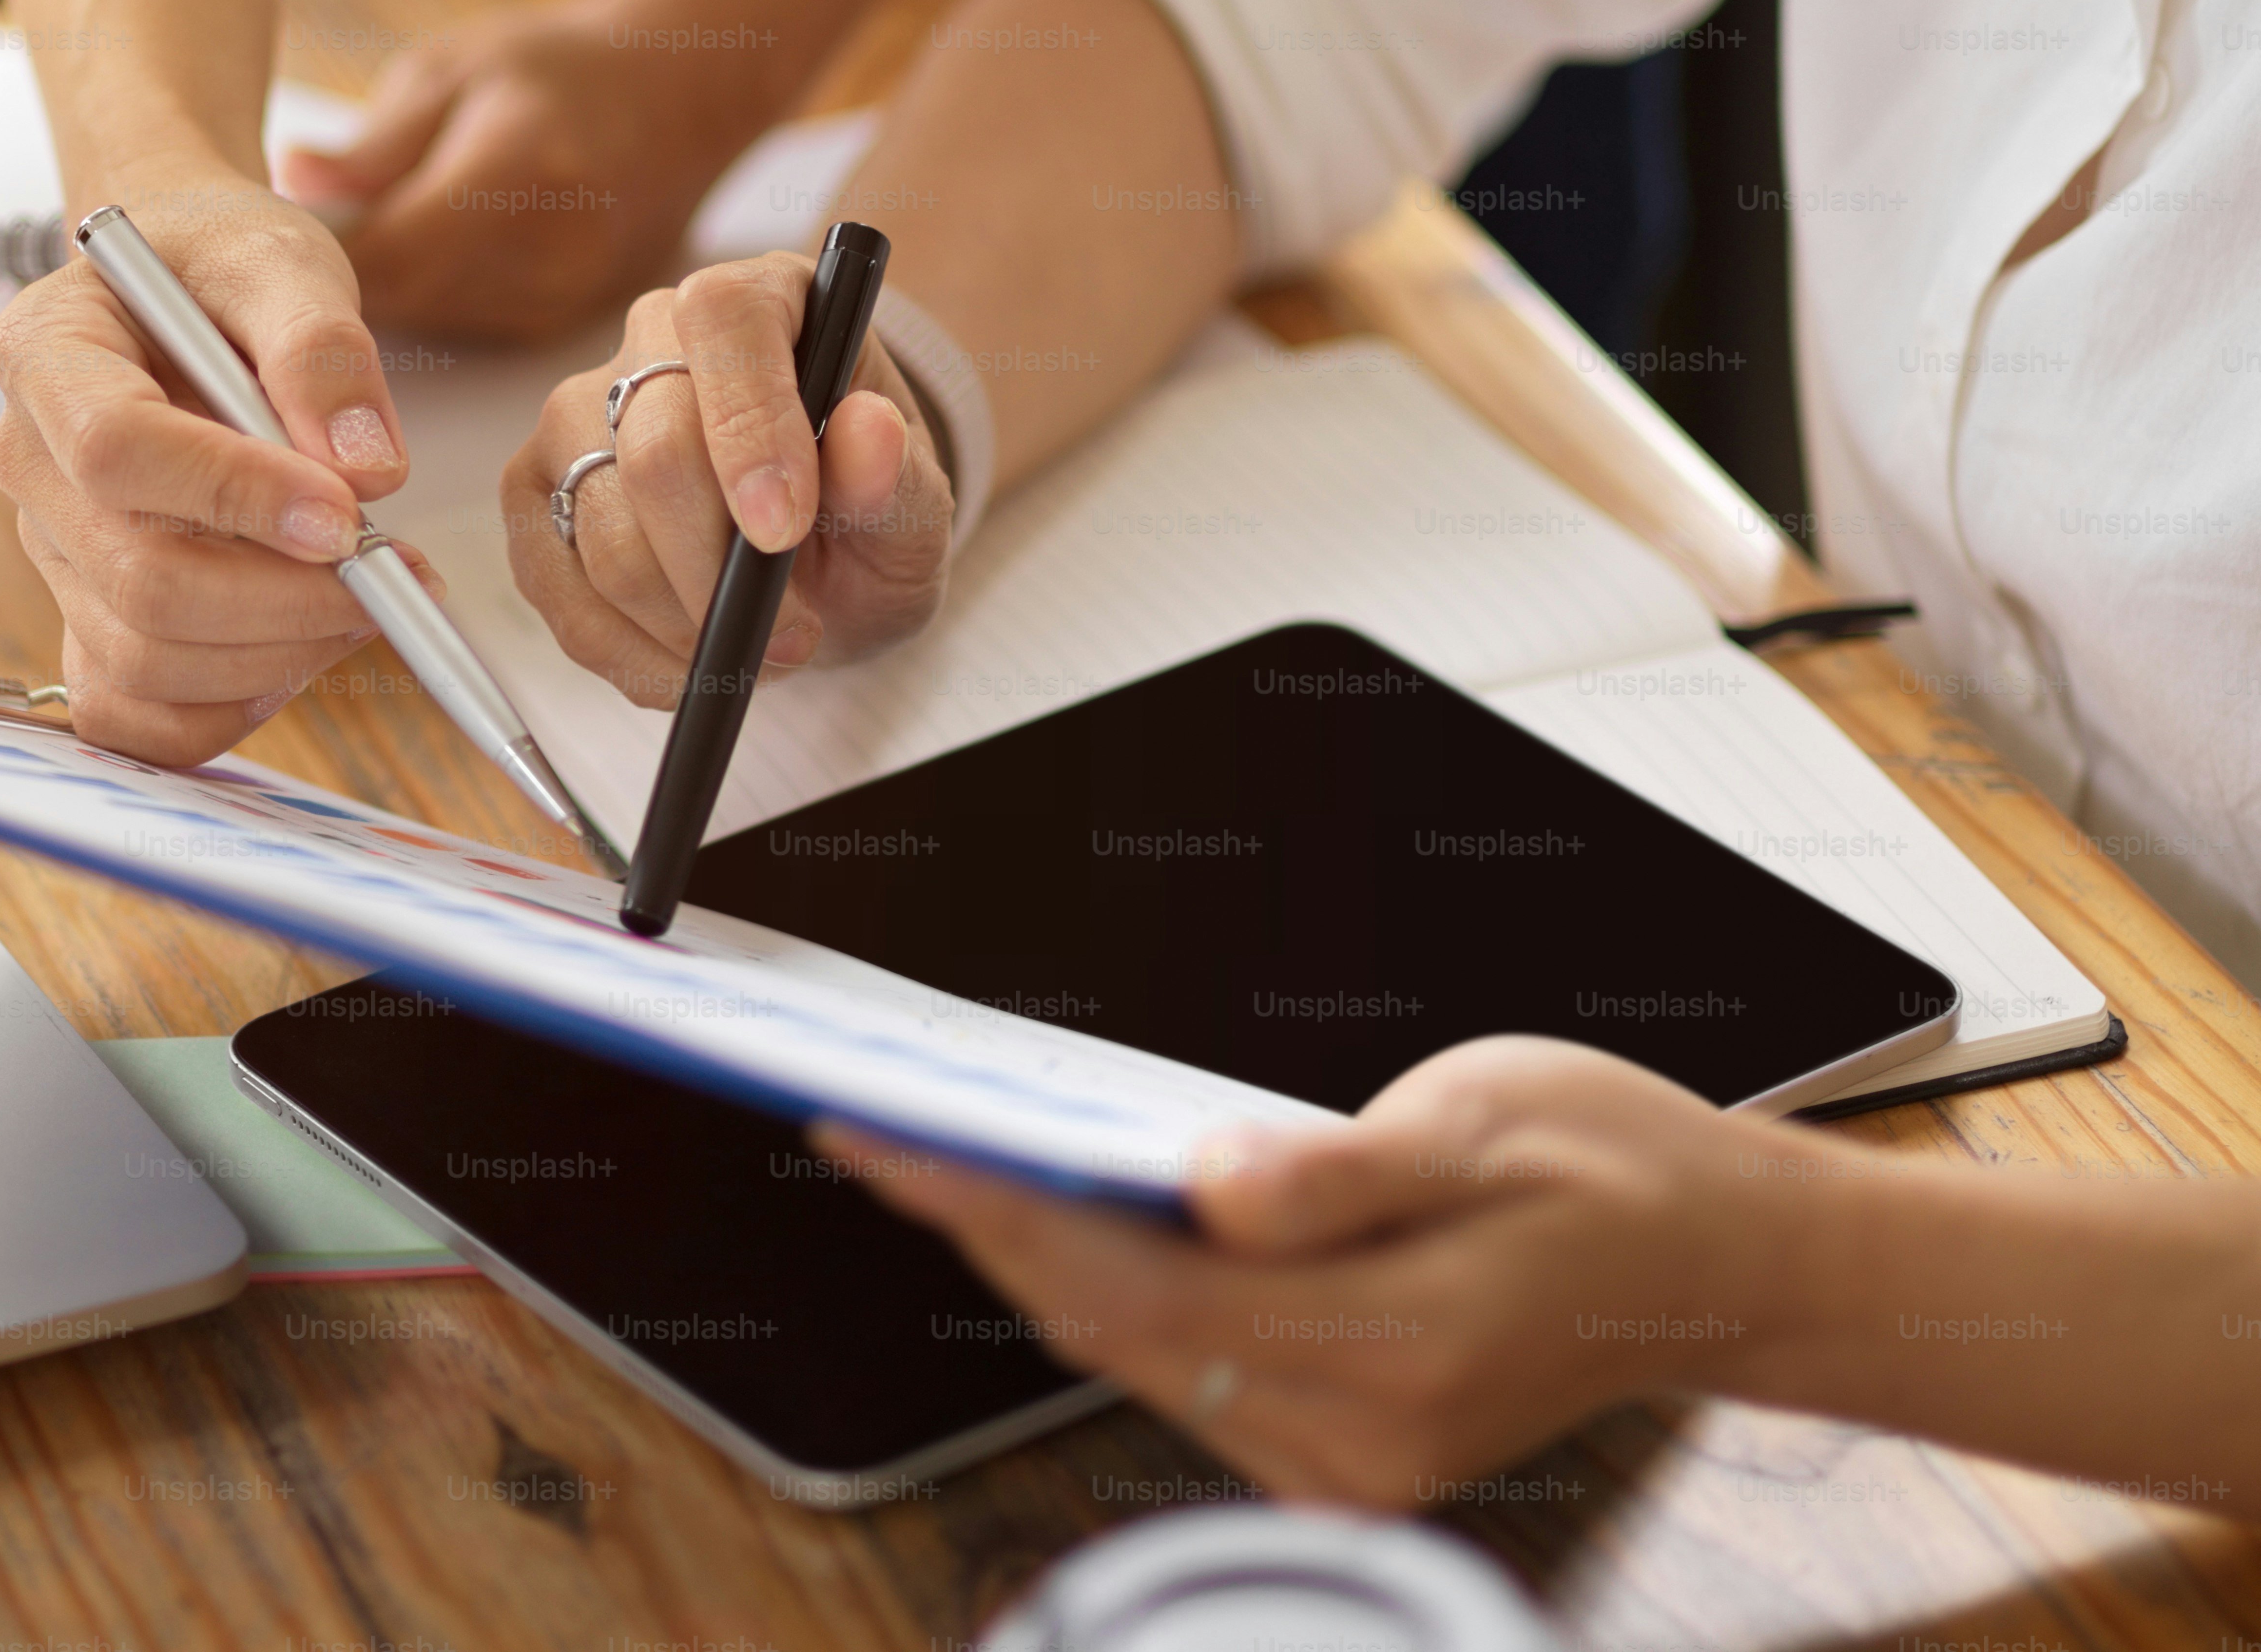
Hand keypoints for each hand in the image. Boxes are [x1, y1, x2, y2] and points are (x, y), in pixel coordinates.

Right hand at [0, 173, 415, 763]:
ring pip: (146, 657)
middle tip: (393, 572)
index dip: (235, 495)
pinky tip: (302, 647)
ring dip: (279, 651)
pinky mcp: (88, 616)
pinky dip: (229, 707)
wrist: (184, 291)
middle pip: (138, 577)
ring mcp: (55, 552)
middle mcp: (30, 464)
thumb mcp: (279, 262)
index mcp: (45, 355)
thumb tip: (367, 470)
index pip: (118, 450)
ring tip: (371, 596)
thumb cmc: (219, 268)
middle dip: (284, 597)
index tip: (346, 512)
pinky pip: (134, 713)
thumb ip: (323, 350)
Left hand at [282, 0, 787, 342]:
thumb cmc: (556, 67)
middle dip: (337, 283)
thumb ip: (376, 144)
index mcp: (518, 170)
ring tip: (354, 245)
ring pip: (430, 325)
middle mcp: (549, 249)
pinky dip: (429, 302)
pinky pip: (466, 329)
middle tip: (284, 253)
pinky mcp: (563, 324)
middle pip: (402, 300)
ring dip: (382, 297)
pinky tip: (420, 258)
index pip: (387, 252)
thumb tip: (291, 180)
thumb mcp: (454, 71)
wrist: (680, 93)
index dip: (315, 260)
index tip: (263, 241)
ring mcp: (564, 296)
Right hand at [501, 254, 953, 707]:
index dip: (749, 428)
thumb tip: (871, 430)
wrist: (816, 555)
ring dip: (680, 625)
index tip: (784, 531)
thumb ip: (895, 475)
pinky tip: (688, 665)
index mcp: (762, 301)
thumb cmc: (864, 512)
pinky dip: (626, 653)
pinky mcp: (533, 493)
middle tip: (791, 637)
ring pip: (600, 531)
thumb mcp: (914, 507)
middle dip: (717, 572)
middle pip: (652, 450)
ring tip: (754, 652)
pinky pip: (555, 586)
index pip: (726, 324)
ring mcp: (576, 414)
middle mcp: (653, 339)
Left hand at [824, 1038, 1828, 1505]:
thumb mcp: (1482, 1123)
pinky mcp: (1338, 1458)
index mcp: (1400, 1348)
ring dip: (1037, 1261)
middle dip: (986, 1229)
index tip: (893, 1144)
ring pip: (1138, 1355)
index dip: (998, 1210)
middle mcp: (1360, 1439)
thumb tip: (1209, 1185)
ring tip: (938, 1164)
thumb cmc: (1610, 1170)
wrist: (1713, 1264)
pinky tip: (1056, 1220)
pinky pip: (1184, 1369)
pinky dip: (1109, 1293)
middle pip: (1115, 1329)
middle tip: (876, 1134)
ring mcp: (1347, 1465)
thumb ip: (1337, 1174)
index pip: (1135, 1285)